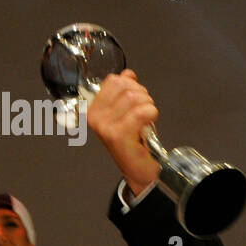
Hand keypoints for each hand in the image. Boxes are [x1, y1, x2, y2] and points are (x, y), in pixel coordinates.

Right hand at [85, 68, 161, 195]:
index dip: (132, 85)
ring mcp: (105, 126)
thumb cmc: (134, 144)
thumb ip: (125, 91)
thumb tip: (127, 74)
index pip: (115, 80)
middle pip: (126, 87)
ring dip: (148, 106)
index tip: (136, 101)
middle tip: (144, 113)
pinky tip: (149, 125)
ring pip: (135, 97)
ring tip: (145, 120)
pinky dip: (152, 114)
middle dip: (143, 96)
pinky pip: (142, 112)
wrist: (139, 171)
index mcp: (94, 109)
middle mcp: (96, 117)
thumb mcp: (126, 113)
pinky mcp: (118, 135)